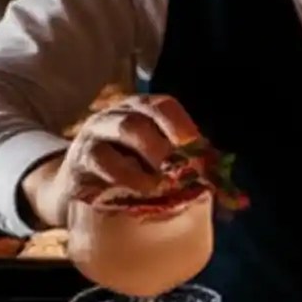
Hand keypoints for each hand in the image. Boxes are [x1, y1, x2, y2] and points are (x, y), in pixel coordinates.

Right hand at [21, 94, 200, 228]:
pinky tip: (139, 191)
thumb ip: (186, 171)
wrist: (73, 191)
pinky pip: (100, 162)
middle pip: (140, 117)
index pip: (162, 106)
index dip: (182, 125)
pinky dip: (123, 176)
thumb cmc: (125, 174)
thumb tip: (228, 195)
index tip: (197, 149)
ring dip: (146, 158)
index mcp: (139, 112)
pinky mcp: (79, 162)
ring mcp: (94, 136)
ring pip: (121, 131)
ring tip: (160, 185)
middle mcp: (115, 117)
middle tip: (181, 171)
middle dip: (165, 144)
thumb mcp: (153, 166)